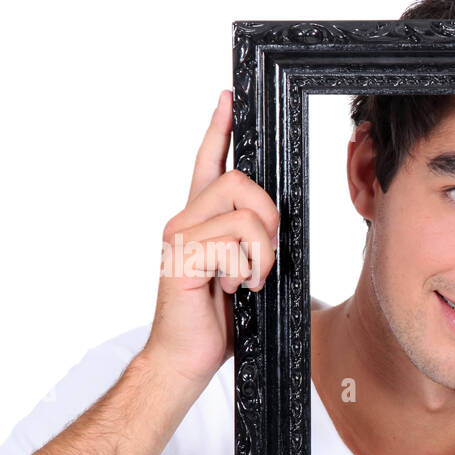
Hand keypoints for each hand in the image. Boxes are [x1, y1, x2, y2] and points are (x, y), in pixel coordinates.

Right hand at [145, 89, 278, 390]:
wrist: (185, 357)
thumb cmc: (217, 320)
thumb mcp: (246, 272)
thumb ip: (254, 241)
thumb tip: (275, 224)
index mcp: (200, 219)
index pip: (208, 162)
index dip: (219, 129)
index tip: (228, 97)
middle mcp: (185, 219)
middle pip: (244, 183)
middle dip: (270, 221)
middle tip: (261, 260)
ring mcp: (179, 235)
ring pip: (247, 216)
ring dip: (262, 257)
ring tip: (244, 282)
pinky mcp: (182, 256)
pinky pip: (237, 246)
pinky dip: (247, 274)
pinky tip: (229, 291)